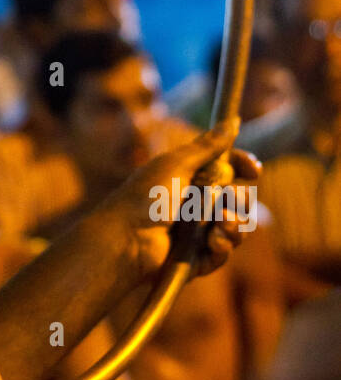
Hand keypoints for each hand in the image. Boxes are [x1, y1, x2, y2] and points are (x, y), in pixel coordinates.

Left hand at [98, 118, 261, 279]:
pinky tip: (213, 242)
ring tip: (220, 224)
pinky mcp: (197, 258)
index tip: (254, 171)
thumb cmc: (145, 196)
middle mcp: (195, 204)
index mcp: (190, 177)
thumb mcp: (177, 164)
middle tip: (226, 202)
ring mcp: (197, 232)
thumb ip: (207, 147)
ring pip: (235, 228)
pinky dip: (222, 246)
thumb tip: (232, 121)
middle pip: (237, 200)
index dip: (243, 168)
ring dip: (234, 225)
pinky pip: (223, 252)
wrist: (126, 239)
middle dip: (239, 201)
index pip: (228, 169)